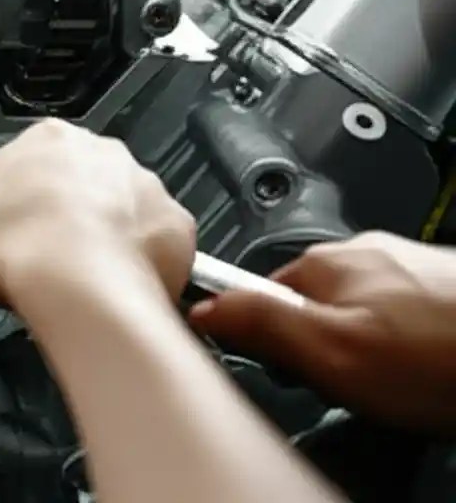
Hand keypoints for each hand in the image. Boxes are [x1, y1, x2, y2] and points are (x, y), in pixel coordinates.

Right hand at [0, 119, 196, 318]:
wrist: (73, 282)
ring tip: (77, 277)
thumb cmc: (16, 243)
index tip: (10, 224)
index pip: (32, 158)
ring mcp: (145, 187)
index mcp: (48, 139)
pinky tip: (112, 285)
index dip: (18, 196)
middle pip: (83, 182)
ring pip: (124, 211)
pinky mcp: (174, 227)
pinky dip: (139, 264)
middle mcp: (103, 153)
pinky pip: (157, 244)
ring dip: (104, 237)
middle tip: (43, 253)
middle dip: (66, 214)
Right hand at [190, 232, 455, 430]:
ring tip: (394, 379)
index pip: (257, 293)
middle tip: (348, 381)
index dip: (267, 339)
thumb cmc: (444, 358)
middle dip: (319, 342)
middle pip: (310, 301)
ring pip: (360, 310)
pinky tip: (424, 371)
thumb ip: (259, 324)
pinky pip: (402, 318)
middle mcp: (365, 251)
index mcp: (325, 261)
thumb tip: (201, 306)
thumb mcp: (331, 352)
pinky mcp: (447, 287)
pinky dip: (406, 345)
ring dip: (367, 344)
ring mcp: (411, 266)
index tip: (292, 368)